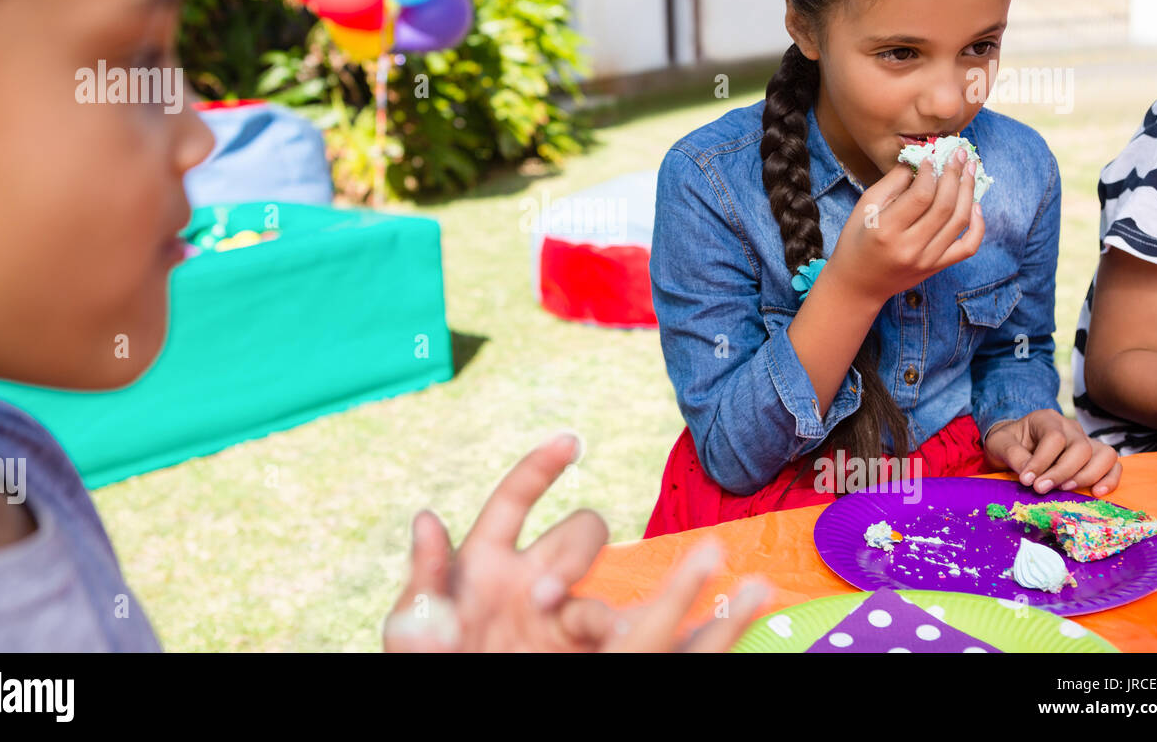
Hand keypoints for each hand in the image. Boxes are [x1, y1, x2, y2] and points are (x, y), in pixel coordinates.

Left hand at [382, 433, 771, 651]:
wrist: (458, 720)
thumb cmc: (435, 672)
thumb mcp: (415, 634)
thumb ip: (425, 582)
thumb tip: (424, 517)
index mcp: (488, 568)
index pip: (513, 502)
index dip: (538, 467)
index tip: (570, 442)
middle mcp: (536, 585)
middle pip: (575, 537)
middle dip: (570, 554)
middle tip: (547, 598)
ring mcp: (570, 623)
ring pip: (620, 587)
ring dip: (651, 581)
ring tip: (690, 576)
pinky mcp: (601, 656)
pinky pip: (656, 638)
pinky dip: (703, 628)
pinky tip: (741, 605)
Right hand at [828, 149, 984, 306]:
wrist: (858, 285)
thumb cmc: (856, 242)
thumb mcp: (864, 209)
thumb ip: (892, 183)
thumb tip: (919, 161)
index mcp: (886, 231)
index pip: (921, 196)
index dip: (931, 172)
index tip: (932, 157)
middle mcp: (909, 248)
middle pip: (944, 206)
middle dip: (955, 174)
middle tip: (959, 154)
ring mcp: (927, 260)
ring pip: (959, 221)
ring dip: (968, 191)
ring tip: (970, 169)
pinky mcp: (937, 267)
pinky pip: (968, 247)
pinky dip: (978, 225)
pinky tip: (975, 205)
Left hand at [982, 409, 1121, 496]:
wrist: (1015, 445)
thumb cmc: (1009, 443)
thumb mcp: (999, 444)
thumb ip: (1012, 455)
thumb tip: (1029, 475)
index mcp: (1046, 419)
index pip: (1054, 437)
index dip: (1042, 461)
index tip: (1027, 481)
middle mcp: (1071, 427)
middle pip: (1080, 448)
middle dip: (1061, 472)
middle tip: (1041, 489)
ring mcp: (1086, 441)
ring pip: (1104, 455)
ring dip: (1086, 476)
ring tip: (1064, 490)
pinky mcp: (1096, 457)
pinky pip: (1114, 465)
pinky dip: (1110, 480)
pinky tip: (1096, 493)